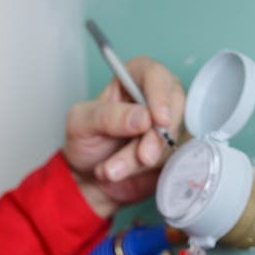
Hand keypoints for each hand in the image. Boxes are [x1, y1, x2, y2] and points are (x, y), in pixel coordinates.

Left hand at [63, 57, 184, 217]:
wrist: (85, 179)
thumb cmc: (83, 143)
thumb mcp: (82, 124)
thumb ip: (109, 117)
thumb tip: (144, 117)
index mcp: (130, 81)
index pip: (154, 75)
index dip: (160, 95)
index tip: (159, 120)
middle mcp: (151, 100)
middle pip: (172, 107)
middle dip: (155, 137)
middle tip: (140, 156)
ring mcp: (162, 127)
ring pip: (170, 138)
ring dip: (142, 160)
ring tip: (111, 170)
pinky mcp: (166, 151)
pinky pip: (169, 159)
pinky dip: (146, 170)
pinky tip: (123, 174)